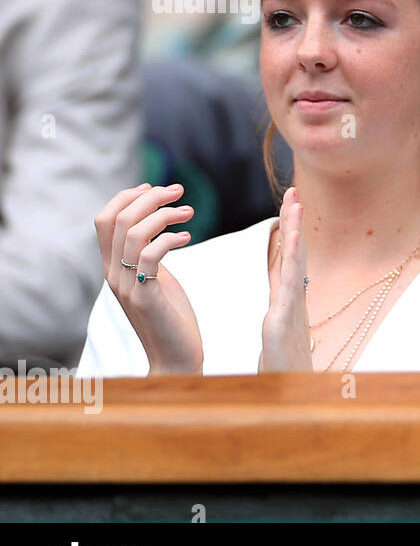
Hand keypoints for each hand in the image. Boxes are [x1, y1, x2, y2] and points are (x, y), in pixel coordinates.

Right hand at [94, 183, 201, 372]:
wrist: (175, 358)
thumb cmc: (170, 316)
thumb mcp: (155, 277)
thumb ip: (148, 254)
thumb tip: (158, 223)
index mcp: (112, 267)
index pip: (104, 219)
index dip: (126, 197)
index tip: (154, 188)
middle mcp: (113, 275)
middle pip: (119, 219)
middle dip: (150, 197)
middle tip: (179, 191)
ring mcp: (126, 287)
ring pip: (133, 233)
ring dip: (164, 214)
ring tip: (189, 212)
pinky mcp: (146, 298)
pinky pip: (151, 256)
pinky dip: (170, 239)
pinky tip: (188, 237)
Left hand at [260, 187, 312, 372]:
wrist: (293, 398)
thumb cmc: (285, 374)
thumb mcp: (279, 342)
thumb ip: (280, 324)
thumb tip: (282, 314)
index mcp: (288, 305)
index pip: (288, 261)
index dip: (289, 233)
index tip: (289, 207)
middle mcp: (293, 302)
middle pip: (294, 254)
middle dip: (294, 221)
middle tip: (294, 191)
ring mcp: (291, 310)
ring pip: (295, 263)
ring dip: (296, 230)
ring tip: (295, 203)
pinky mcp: (284, 321)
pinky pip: (290, 284)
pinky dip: (294, 258)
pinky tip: (293, 238)